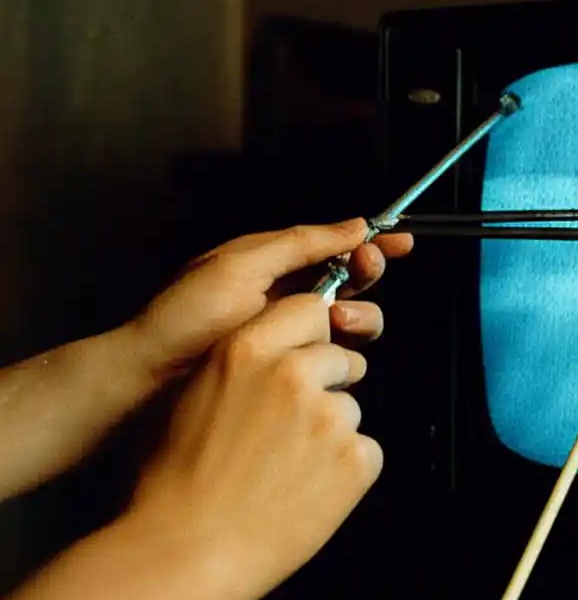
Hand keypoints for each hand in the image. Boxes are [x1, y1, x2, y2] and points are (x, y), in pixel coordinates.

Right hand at [124, 293, 381, 599]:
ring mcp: (330, 416)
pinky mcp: (356, 458)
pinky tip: (305, 491)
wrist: (186, 553)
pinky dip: (345, 472)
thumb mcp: (190, 397)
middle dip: (326, 386)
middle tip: (293, 428)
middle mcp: (294, 374)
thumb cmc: (171, 483)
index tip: (306, 355)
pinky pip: (365, 453)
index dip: (312, 336)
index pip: (310, 311)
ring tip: (287, 469)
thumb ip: (237, 365)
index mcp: (248, 351)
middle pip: (341, 360)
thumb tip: (267, 356)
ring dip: (331, 433)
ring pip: (350, 409)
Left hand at [129, 218, 411, 381]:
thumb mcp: (243, 263)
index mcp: (278, 263)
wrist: (153, 374)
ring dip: (360, 315)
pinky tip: (330, 350)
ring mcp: (297, 335)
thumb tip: (355, 225)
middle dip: (368, 274)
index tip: (401, 240)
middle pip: (356, 282)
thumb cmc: (187, 314)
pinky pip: (342, 359)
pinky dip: (347, 353)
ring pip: (357, 321)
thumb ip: (303, 242)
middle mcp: (292, 297)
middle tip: (363, 271)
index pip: (337, 246)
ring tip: (338, 319)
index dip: (372, 243)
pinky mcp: (298, 368)